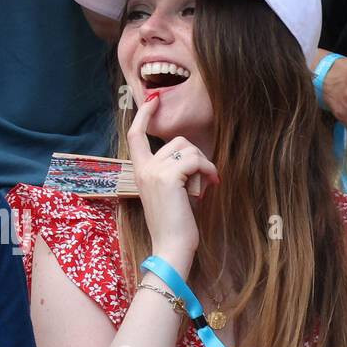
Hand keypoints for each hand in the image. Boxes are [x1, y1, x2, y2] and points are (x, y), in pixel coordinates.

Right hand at [128, 89, 219, 275]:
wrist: (171, 247)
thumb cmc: (175, 225)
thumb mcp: (168, 192)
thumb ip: (171, 171)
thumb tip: (188, 154)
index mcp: (139, 172)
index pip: (135, 136)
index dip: (143, 116)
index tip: (153, 99)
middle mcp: (143, 169)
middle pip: (177, 141)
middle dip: (196, 157)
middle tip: (202, 181)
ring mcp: (154, 171)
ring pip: (188, 149)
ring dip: (203, 165)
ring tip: (204, 186)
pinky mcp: (168, 176)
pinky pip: (196, 160)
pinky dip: (208, 171)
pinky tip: (210, 185)